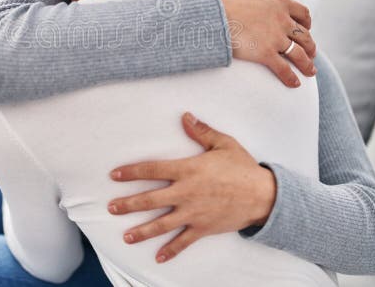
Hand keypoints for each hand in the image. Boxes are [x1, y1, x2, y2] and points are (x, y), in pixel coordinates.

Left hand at [107, 112, 276, 262]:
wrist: (263, 196)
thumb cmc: (243, 167)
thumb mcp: (223, 144)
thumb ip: (201, 132)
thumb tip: (185, 117)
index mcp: (188, 170)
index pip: (153, 169)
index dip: (132, 172)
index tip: (115, 175)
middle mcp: (186, 193)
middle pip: (150, 199)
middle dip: (129, 204)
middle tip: (111, 207)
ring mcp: (193, 213)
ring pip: (162, 224)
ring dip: (142, 231)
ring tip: (126, 236)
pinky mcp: (203, 228)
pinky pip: (183, 242)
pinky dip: (171, 250)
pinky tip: (158, 257)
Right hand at [215, 0, 315, 86]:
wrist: (212, 13)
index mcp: (280, 1)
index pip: (303, 13)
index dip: (307, 23)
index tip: (306, 29)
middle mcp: (282, 20)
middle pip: (304, 35)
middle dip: (310, 45)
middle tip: (311, 53)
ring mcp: (275, 38)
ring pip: (298, 53)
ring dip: (306, 64)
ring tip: (310, 71)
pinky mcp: (266, 54)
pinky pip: (283, 68)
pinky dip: (290, 78)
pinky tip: (294, 84)